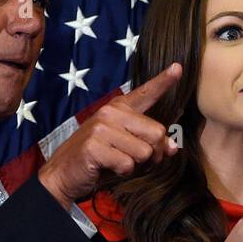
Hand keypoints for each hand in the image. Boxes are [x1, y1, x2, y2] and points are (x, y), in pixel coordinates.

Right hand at [37, 62, 182, 209]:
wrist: (64, 174)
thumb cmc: (100, 161)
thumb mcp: (128, 150)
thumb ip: (151, 144)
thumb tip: (173, 146)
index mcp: (119, 108)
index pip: (145, 93)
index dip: (163, 82)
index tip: (178, 68)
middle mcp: (111, 112)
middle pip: (157, 133)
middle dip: (153, 155)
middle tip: (135, 161)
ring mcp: (101, 127)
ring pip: (145, 152)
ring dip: (137, 166)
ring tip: (118, 163)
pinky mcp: (94, 145)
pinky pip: (128, 164)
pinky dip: (122, 172)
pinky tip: (107, 167)